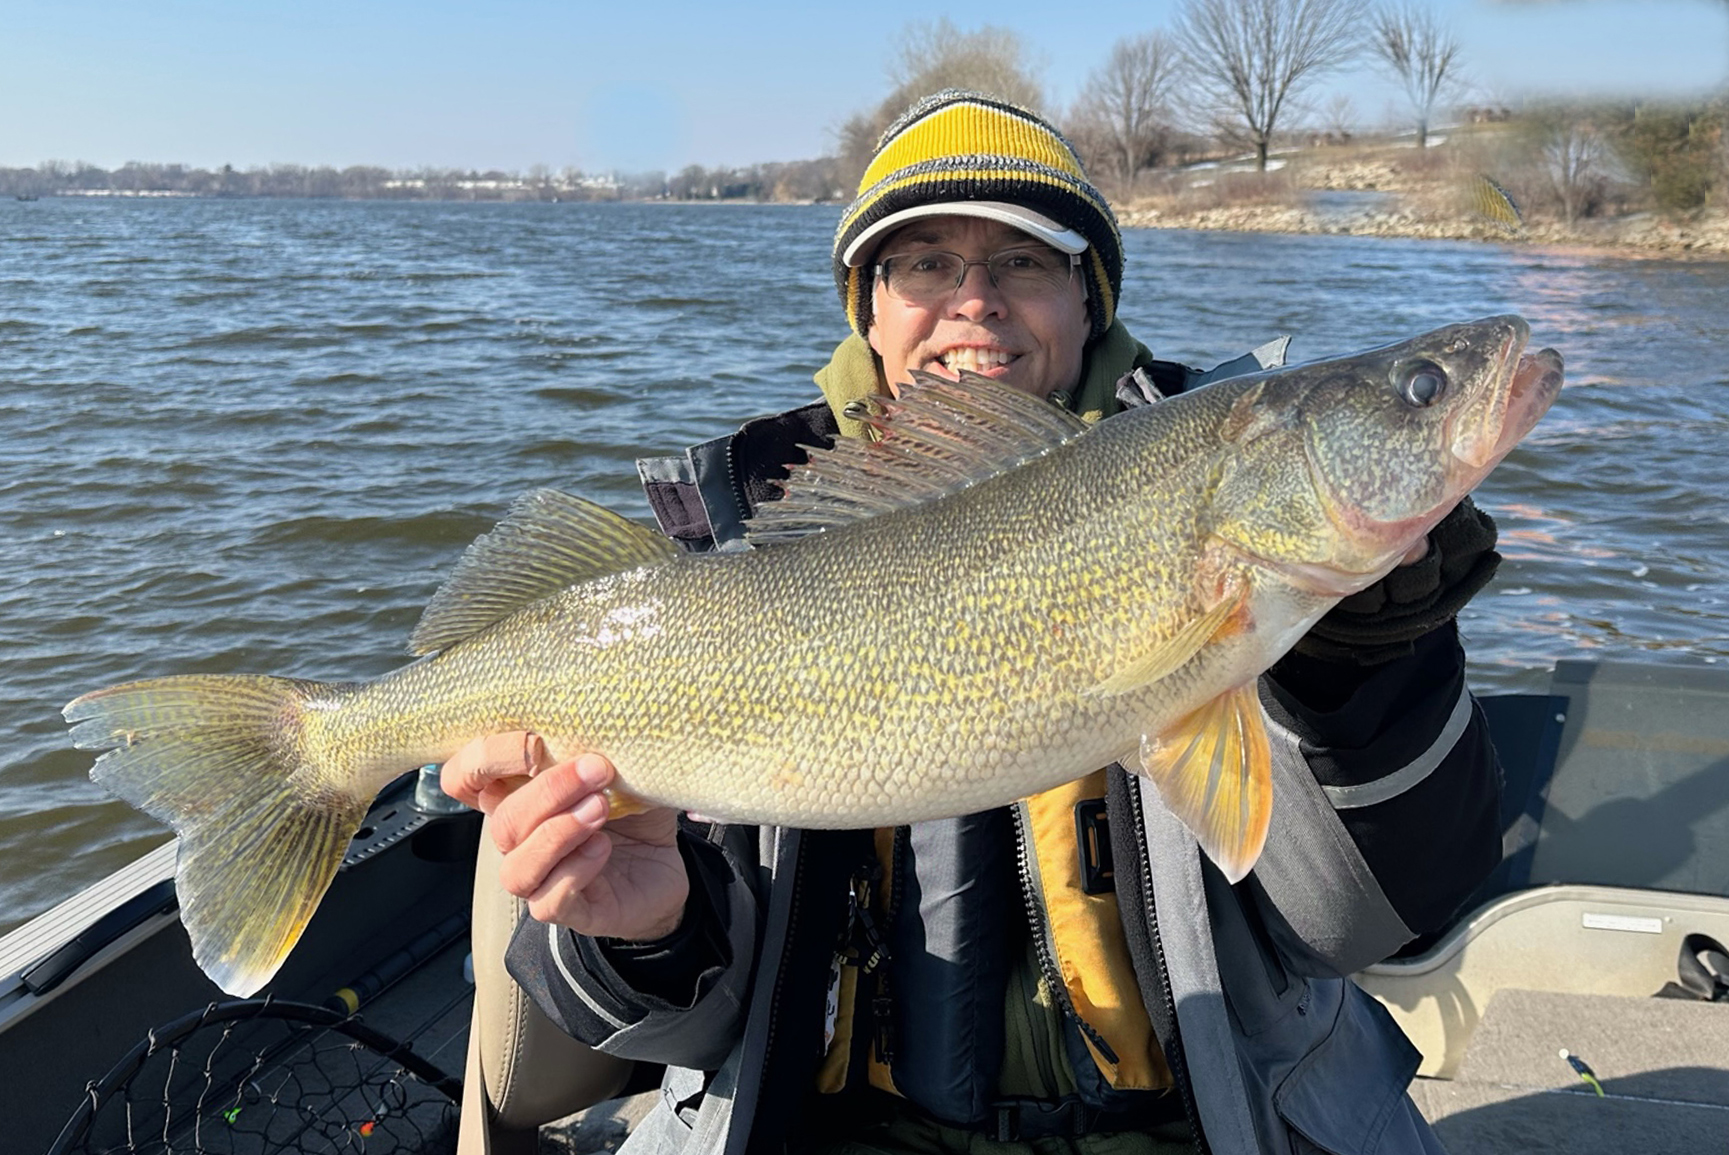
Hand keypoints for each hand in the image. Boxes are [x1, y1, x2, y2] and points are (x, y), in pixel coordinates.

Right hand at [441, 734, 689, 940]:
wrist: (666, 867)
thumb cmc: (633, 814)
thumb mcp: (617, 771)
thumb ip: (595, 748)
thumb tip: (599, 718)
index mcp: (516, 797)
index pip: (464, 778)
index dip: (484, 758)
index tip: (535, 740)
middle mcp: (518, 839)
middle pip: (501, 819)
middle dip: (548, 790)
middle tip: (597, 769)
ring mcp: (538, 878)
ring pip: (517, 864)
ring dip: (558, 831)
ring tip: (600, 807)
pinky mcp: (564, 910)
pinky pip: (549, 898)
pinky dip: (576, 868)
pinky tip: (603, 846)